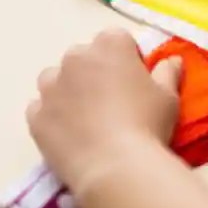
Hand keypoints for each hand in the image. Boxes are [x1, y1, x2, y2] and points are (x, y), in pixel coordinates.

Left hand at [27, 28, 182, 190]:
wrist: (115, 167)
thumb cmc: (147, 124)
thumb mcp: (168, 97)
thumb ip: (167, 73)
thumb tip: (172, 60)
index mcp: (109, 45)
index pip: (117, 40)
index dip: (128, 59)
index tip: (136, 82)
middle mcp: (75, 57)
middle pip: (84, 57)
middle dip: (95, 73)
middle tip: (112, 103)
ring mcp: (50, 86)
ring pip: (55, 80)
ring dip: (67, 91)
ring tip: (86, 119)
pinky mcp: (35, 115)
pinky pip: (41, 109)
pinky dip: (52, 117)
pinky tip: (69, 136)